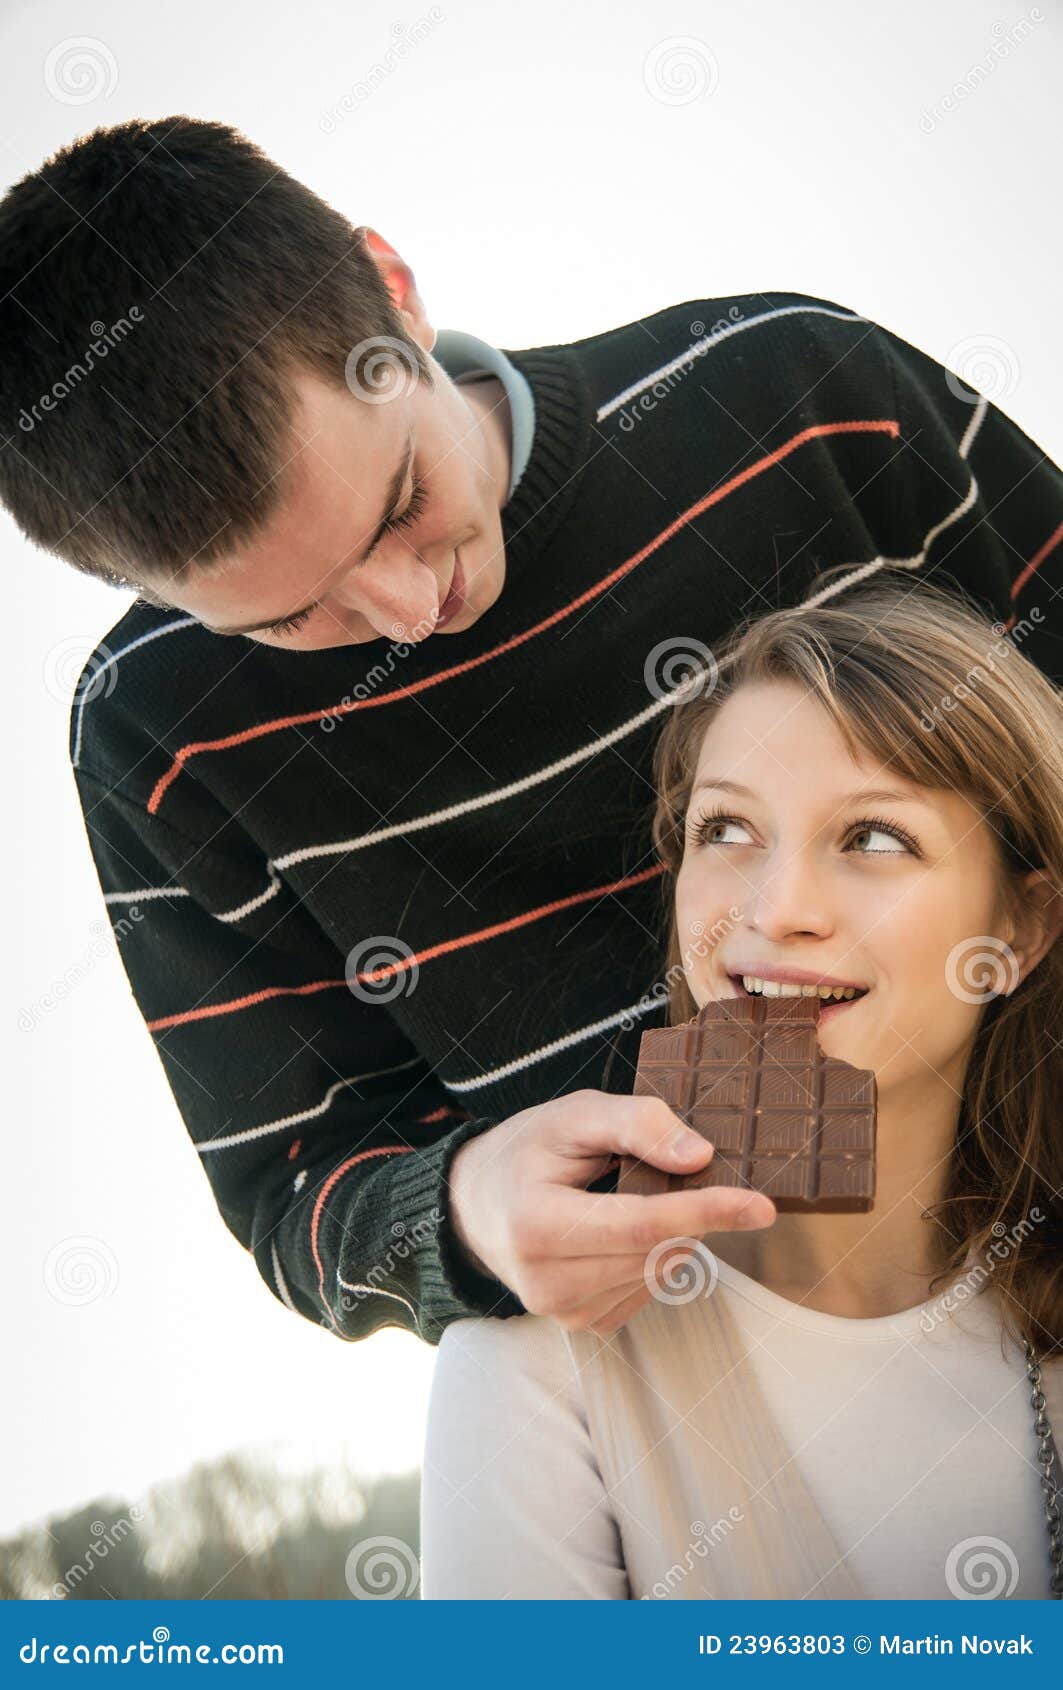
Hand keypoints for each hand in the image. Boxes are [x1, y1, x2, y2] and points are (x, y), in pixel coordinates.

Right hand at [447, 1089, 774, 1335]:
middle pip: (658, 1251)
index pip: (641, 1226)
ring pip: (661, 1272)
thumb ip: (637, 1123)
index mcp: (538, 1225)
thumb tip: (701, 1155)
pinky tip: (624, 1230)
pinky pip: (649, 1288)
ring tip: (630, 1195)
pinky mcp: (583, 1324)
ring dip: (673, 1233)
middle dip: (691, 1211)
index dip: (706, 1212)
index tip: (761, 1205)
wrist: (475, 1204)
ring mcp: (565, 1312)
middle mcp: (548, 1283)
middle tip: (680, 1169)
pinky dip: (656, 1255)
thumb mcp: (573, 1115)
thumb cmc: (526, 1152)